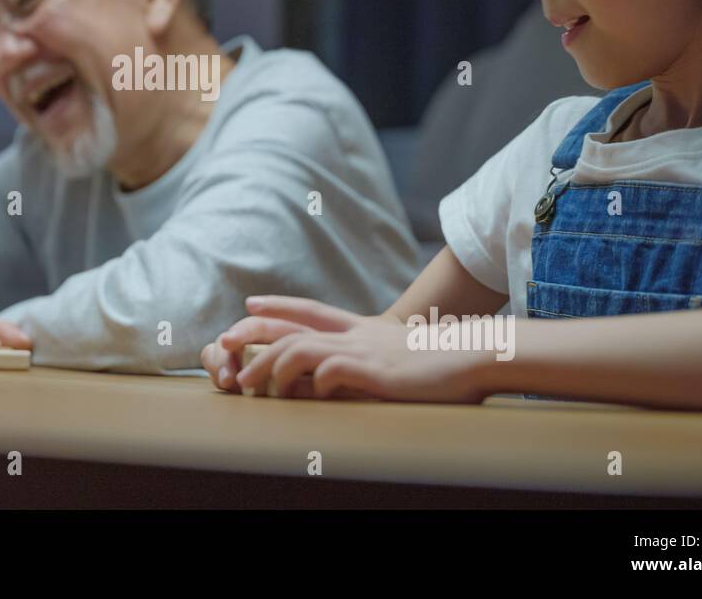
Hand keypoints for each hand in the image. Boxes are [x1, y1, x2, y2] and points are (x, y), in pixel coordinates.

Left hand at [236, 314, 491, 402]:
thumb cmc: (443, 360)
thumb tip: (353, 370)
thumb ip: (374, 355)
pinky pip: (330, 373)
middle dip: (254, 335)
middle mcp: (357, 334)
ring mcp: (364, 351)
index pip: (310, 309)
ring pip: (300, 347)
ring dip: (269, 364)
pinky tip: (307, 394)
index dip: (277, 306)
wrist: (476, 354)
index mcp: (362, 327)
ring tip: (249, 383)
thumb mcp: (400, 351)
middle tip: (226, 348)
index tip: (249, 306)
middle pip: (292, 327)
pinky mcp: (374, 372)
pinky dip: (312, 383)